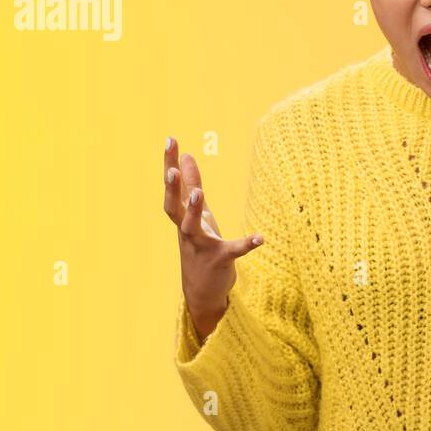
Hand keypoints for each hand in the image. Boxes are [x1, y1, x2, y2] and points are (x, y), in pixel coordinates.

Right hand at [163, 136, 263, 338]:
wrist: (201, 291)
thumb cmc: (199, 245)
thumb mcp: (196, 214)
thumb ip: (192, 185)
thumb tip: (188, 156)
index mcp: (182, 217)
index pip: (173, 187)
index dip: (170, 163)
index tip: (170, 139)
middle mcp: (186, 230)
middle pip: (173, 207)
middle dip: (172, 188)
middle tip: (172, 169)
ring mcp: (200, 246)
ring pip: (192, 227)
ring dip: (195, 210)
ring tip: (200, 192)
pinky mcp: (219, 260)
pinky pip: (233, 251)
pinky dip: (246, 244)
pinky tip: (260, 238)